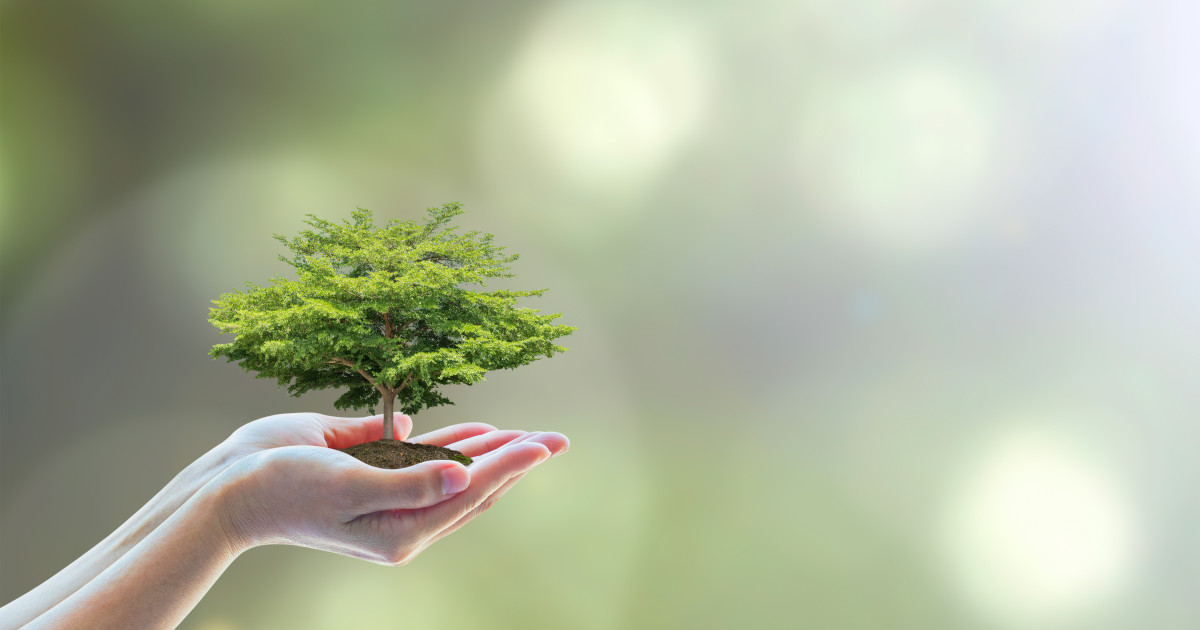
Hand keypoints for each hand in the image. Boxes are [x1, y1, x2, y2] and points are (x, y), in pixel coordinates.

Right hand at [212, 423, 568, 564]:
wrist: (230, 489)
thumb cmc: (286, 489)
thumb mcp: (349, 487)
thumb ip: (409, 483)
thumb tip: (463, 476)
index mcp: (402, 530)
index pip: (472, 491)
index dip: (512, 464)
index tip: (545, 443)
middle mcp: (403, 516)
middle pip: (474, 486)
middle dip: (515, 459)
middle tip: (556, 439)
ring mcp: (389, 493)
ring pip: (453, 472)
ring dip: (489, 450)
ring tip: (526, 434)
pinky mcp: (372, 470)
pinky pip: (423, 458)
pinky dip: (451, 444)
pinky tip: (473, 431)